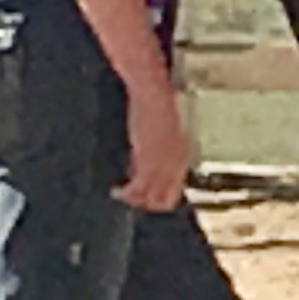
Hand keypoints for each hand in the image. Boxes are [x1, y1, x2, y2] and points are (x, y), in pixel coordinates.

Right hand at [118, 75, 193, 213]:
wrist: (155, 96)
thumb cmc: (159, 110)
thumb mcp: (162, 139)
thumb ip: (152, 157)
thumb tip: (138, 171)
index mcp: (182, 161)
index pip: (173, 194)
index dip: (156, 198)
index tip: (143, 195)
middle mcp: (176, 168)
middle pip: (163, 201)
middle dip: (145, 203)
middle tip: (130, 198)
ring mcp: (163, 166)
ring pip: (149, 198)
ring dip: (133, 199)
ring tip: (120, 194)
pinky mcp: (148, 162)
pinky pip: (136, 188)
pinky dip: (124, 193)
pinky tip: (116, 190)